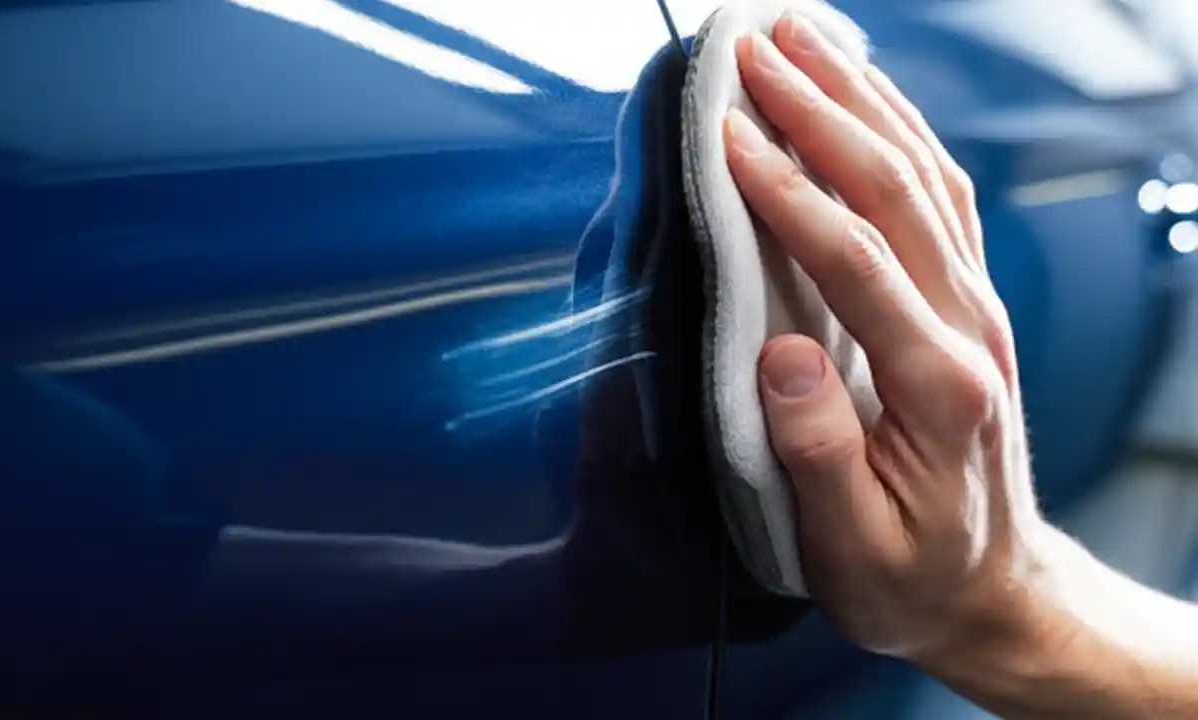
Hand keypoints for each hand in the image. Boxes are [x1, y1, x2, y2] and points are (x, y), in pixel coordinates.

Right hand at [723, 13, 1050, 662]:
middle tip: (754, 48)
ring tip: (800, 39)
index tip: (729, 136)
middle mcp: (969, 331)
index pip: (857, 262)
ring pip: (924, 176)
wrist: (993, 590)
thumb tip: (780, 354)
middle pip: (897, 190)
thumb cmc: (911, 576)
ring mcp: (976, 309)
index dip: (788, 193)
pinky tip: (860, 93)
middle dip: (821, 108)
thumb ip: (818, 449)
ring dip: (861, 99)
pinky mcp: (967, 303)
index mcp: (939, 389)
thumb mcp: (853, 547)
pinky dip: (897, 129)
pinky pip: (938, 195)